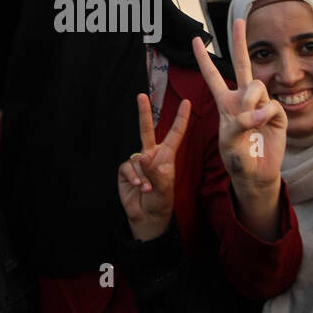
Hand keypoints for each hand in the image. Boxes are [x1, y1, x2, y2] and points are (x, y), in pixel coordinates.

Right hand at [117, 94, 191, 240]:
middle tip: (141, 95)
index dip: (181, 118)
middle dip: (144, 112)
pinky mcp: (126, 170)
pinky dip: (133, 177)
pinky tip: (138, 187)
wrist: (147, 216)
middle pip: (147, 130)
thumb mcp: (163, 186)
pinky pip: (127, 167)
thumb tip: (140, 156)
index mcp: (166, 155)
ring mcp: (138, 162)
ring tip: (148, 189)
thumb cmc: (161, 201)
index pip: (175, 133)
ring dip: (142, 175)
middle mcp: (151, 154)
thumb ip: (152, 169)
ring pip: (136, 158)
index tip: (187, 102)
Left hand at [192, 18, 286, 210]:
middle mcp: (243, 99)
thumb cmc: (236, 157)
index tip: (197, 39)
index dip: (204, 59)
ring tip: (251, 122)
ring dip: (252, 102)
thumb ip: (239, 123)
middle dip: (239, 41)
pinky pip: (271, 104)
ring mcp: (260, 105)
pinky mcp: (276, 114)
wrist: (255, 173)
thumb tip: (259, 111)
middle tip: (239, 19)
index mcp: (225, 103)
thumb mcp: (228, 141)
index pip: (212, 76)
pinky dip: (266, 115)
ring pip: (256, 85)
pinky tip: (264, 126)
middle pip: (242, 63)